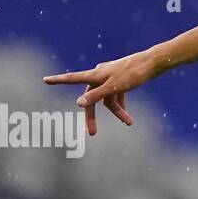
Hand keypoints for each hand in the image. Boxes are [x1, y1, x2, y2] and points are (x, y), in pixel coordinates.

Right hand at [43, 49, 159, 136]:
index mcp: (95, 75)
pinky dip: (121, 105)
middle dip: (93, 115)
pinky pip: (117, 95)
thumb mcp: (113, 87)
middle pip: (92, 98)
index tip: (45, 80)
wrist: (152, 64)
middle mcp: (100, 75)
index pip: (73, 78)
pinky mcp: (121, 80)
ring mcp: (111, 78)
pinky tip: (128, 118)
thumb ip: (96, 96)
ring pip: (108, 99)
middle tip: (92, 133)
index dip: (58, 81)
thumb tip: (78, 103)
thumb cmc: (132, 74)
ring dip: (116, 111)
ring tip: (129, 122)